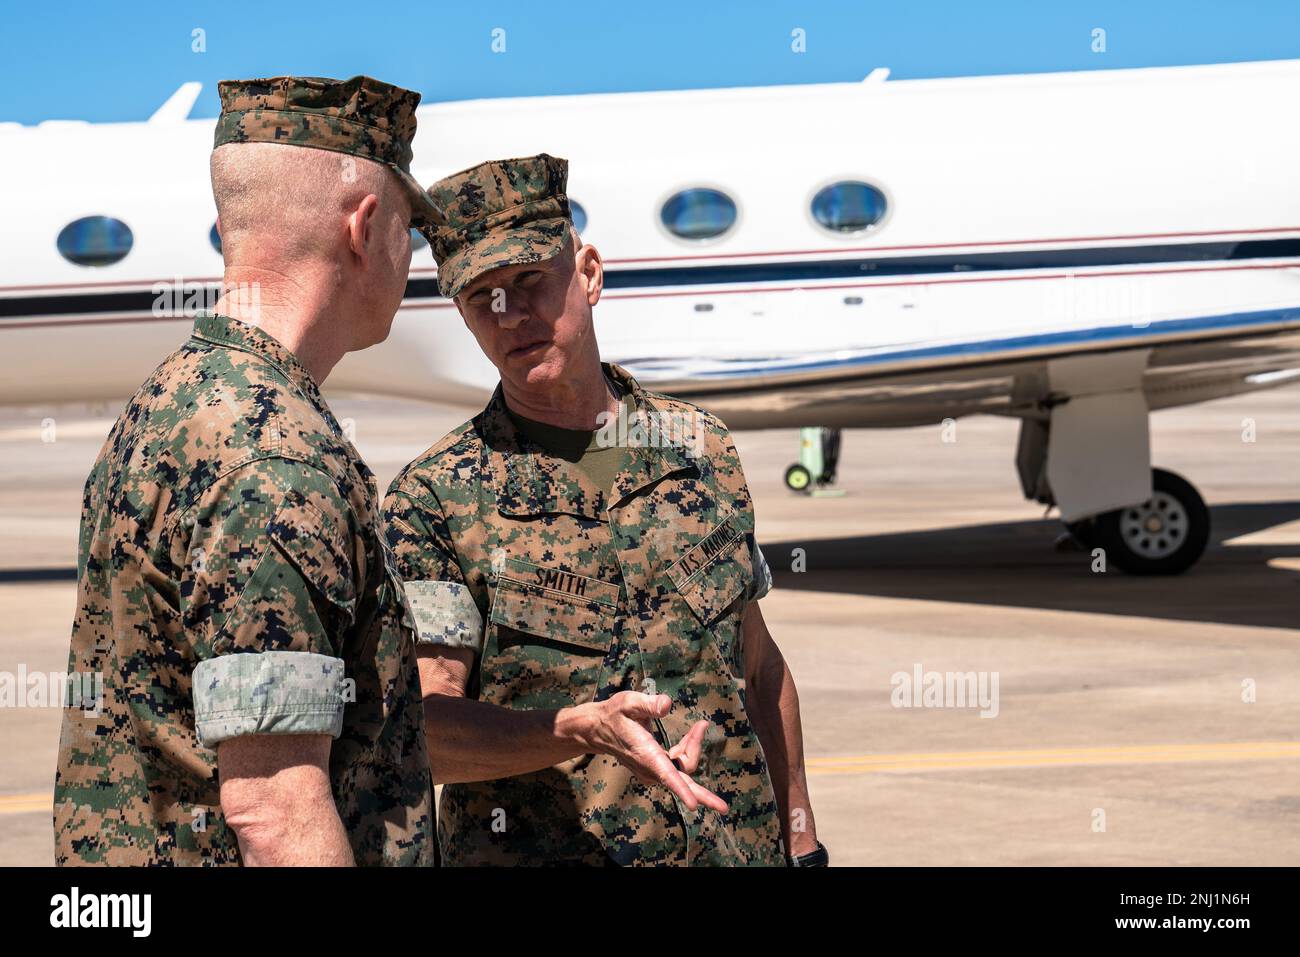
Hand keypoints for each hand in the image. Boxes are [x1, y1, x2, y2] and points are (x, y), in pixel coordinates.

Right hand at [572, 692, 728, 813]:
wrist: (599, 730)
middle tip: (723, 807)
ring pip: (683, 768)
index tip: (694, 805)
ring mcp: (654, 771)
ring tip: (700, 726)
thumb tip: (667, 705)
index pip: (666, 775)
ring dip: (694, 748)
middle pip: (681, 783)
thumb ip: (648, 704)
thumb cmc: (614, 714)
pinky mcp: (656, 769)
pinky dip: (688, 750)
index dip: (681, 789)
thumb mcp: (628, 702)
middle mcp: (650, 767)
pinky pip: (679, 766)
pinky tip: (690, 735)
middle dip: (702, 796)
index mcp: (645, 754)